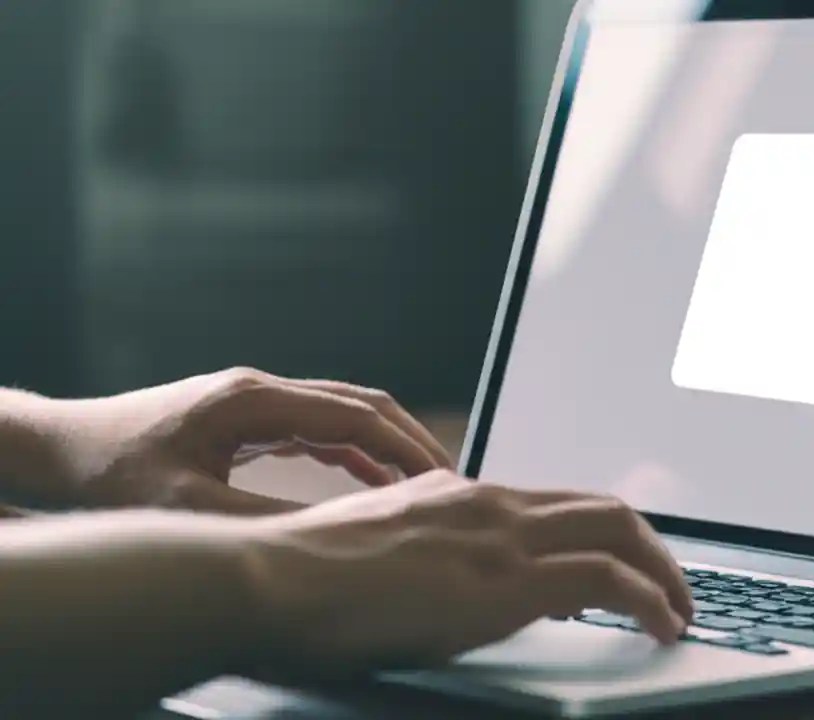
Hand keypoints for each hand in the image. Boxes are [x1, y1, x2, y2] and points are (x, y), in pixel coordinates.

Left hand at [44, 367, 451, 514]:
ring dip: (386, 445)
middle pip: (360, 403)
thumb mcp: (190, 507)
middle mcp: (262, 390)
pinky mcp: (251, 416)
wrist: (67, 448)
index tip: (440, 477)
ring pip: (344, 412)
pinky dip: (354, 450)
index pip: (353, 414)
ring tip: (423, 484)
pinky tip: (373, 480)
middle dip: (409, 440)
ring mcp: (258, 399)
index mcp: (254, 402)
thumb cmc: (115, 474)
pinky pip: (320, 426)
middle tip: (449, 480)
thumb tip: (337, 535)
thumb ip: (264, 519)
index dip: (403, 446)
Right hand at [243, 472, 694, 671]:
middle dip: (652, 546)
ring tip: (681, 608)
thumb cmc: (299, 579)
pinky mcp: (503, 581)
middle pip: (601, 506)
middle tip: (672, 585)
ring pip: (617, 529)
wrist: (263, 580)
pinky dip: (651, 596)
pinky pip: (607, 578)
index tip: (620, 570)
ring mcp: (498, 537)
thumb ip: (424, 551)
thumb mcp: (376, 551)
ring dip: (664, 570)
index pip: (555, 502)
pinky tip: (664, 624)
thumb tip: (451, 578)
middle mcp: (488, 503)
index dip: (600, 534)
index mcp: (459, 496)